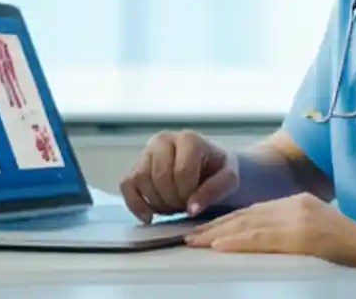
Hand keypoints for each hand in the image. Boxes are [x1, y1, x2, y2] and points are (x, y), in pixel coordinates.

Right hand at [118, 130, 238, 223]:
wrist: (211, 167)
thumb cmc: (220, 171)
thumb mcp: (229, 179)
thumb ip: (214, 190)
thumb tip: (191, 208)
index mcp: (188, 138)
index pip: (181, 172)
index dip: (189, 194)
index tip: (197, 200)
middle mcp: (163, 139)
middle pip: (160, 177)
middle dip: (173, 199)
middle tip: (185, 205)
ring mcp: (147, 151)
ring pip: (141, 180)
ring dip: (158, 203)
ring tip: (174, 206)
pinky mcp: (136, 166)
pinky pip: (126, 185)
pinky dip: (134, 204)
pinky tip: (149, 217)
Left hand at [184, 192, 355, 269]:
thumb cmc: (349, 247)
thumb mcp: (317, 229)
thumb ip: (292, 227)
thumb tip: (262, 236)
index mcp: (298, 201)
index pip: (254, 210)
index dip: (227, 219)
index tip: (206, 228)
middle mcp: (295, 204)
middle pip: (246, 215)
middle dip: (215, 226)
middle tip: (189, 235)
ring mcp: (297, 219)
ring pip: (248, 226)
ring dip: (217, 234)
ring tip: (194, 242)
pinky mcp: (300, 236)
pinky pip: (261, 239)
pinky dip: (237, 242)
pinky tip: (218, 246)